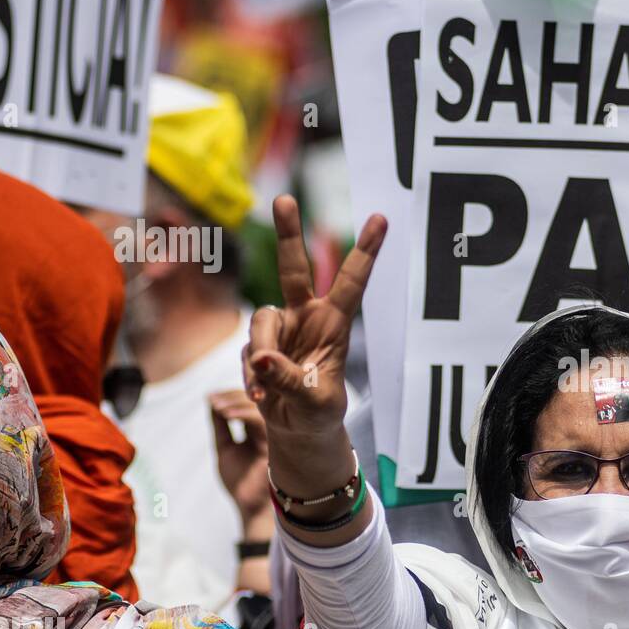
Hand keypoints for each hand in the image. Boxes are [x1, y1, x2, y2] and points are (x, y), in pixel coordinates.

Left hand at [210, 389, 272, 537]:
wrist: (251, 505)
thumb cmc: (240, 481)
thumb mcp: (225, 447)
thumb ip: (221, 426)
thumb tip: (210, 400)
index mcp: (259, 428)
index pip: (248, 402)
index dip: (229, 396)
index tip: (210, 397)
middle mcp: (270, 428)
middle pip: (255, 400)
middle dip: (231, 396)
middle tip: (213, 400)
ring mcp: (275, 433)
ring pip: (259, 406)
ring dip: (235, 402)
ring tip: (216, 406)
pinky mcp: (276, 441)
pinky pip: (260, 420)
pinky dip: (242, 413)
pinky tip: (226, 415)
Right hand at [244, 196, 385, 440]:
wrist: (298, 429)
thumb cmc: (319, 411)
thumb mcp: (314, 401)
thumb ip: (290, 380)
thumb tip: (260, 359)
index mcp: (335, 323)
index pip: (352, 282)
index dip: (365, 251)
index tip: (380, 218)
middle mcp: (306, 316)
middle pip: (294, 268)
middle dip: (289, 234)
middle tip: (285, 200)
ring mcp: (279, 329)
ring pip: (261, 322)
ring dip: (263, 355)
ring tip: (268, 389)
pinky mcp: (257, 345)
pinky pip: (248, 352)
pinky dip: (253, 377)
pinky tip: (262, 397)